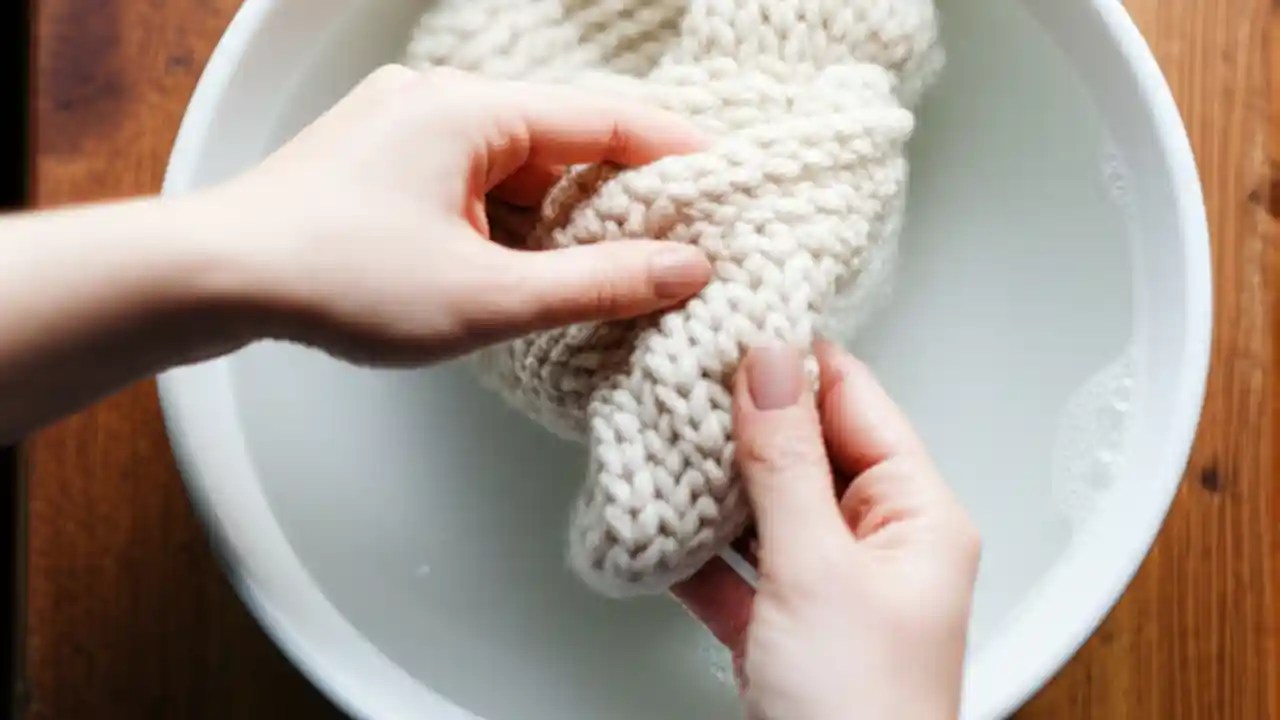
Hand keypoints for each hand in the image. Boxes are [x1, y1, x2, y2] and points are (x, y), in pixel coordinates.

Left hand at [198, 64, 711, 364]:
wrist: (211, 279)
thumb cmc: (339, 280)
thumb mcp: (486, 295)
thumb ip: (597, 283)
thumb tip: (687, 268)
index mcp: (470, 110)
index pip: (605, 119)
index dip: (673, 151)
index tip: (726, 181)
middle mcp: (440, 101)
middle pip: (562, 141)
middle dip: (618, 194)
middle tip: (674, 243)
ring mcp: (406, 127)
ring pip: (516, 166)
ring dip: (562, 215)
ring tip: (607, 270)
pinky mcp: (382, 160)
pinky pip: (473, 180)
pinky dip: (511, 220)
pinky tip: (528, 267)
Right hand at [674, 342, 980, 719]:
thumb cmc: (860, 713)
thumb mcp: (815, 568)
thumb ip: (785, 463)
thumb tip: (770, 363)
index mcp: (917, 516)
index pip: (855, 404)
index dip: (796, 360)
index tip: (737, 322)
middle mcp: (881, 545)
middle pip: (807, 453)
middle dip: (743, 422)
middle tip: (681, 378)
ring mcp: (831, 588)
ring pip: (767, 510)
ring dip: (715, 484)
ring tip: (661, 440)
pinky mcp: (787, 629)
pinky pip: (739, 569)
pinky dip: (700, 552)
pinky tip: (661, 528)